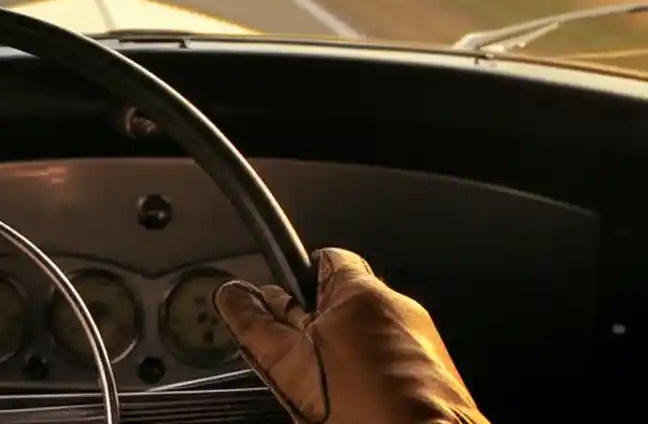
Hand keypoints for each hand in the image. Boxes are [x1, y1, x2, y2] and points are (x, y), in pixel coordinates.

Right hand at [214, 248, 488, 423]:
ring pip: (366, 334)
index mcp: (362, 292)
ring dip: (344, 354)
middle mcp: (398, 307)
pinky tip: (358, 402)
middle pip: (341, 301)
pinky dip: (371, 375)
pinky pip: (391, 360)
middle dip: (316, 328)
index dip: (294, 282)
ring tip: (332, 391)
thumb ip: (255, 324)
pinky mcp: (434, 371)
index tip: (279, 309)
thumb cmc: (366, 411)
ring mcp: (421, 340)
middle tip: (301, 364)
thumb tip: (232, 294)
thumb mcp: (290, 366)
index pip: (321, 259)